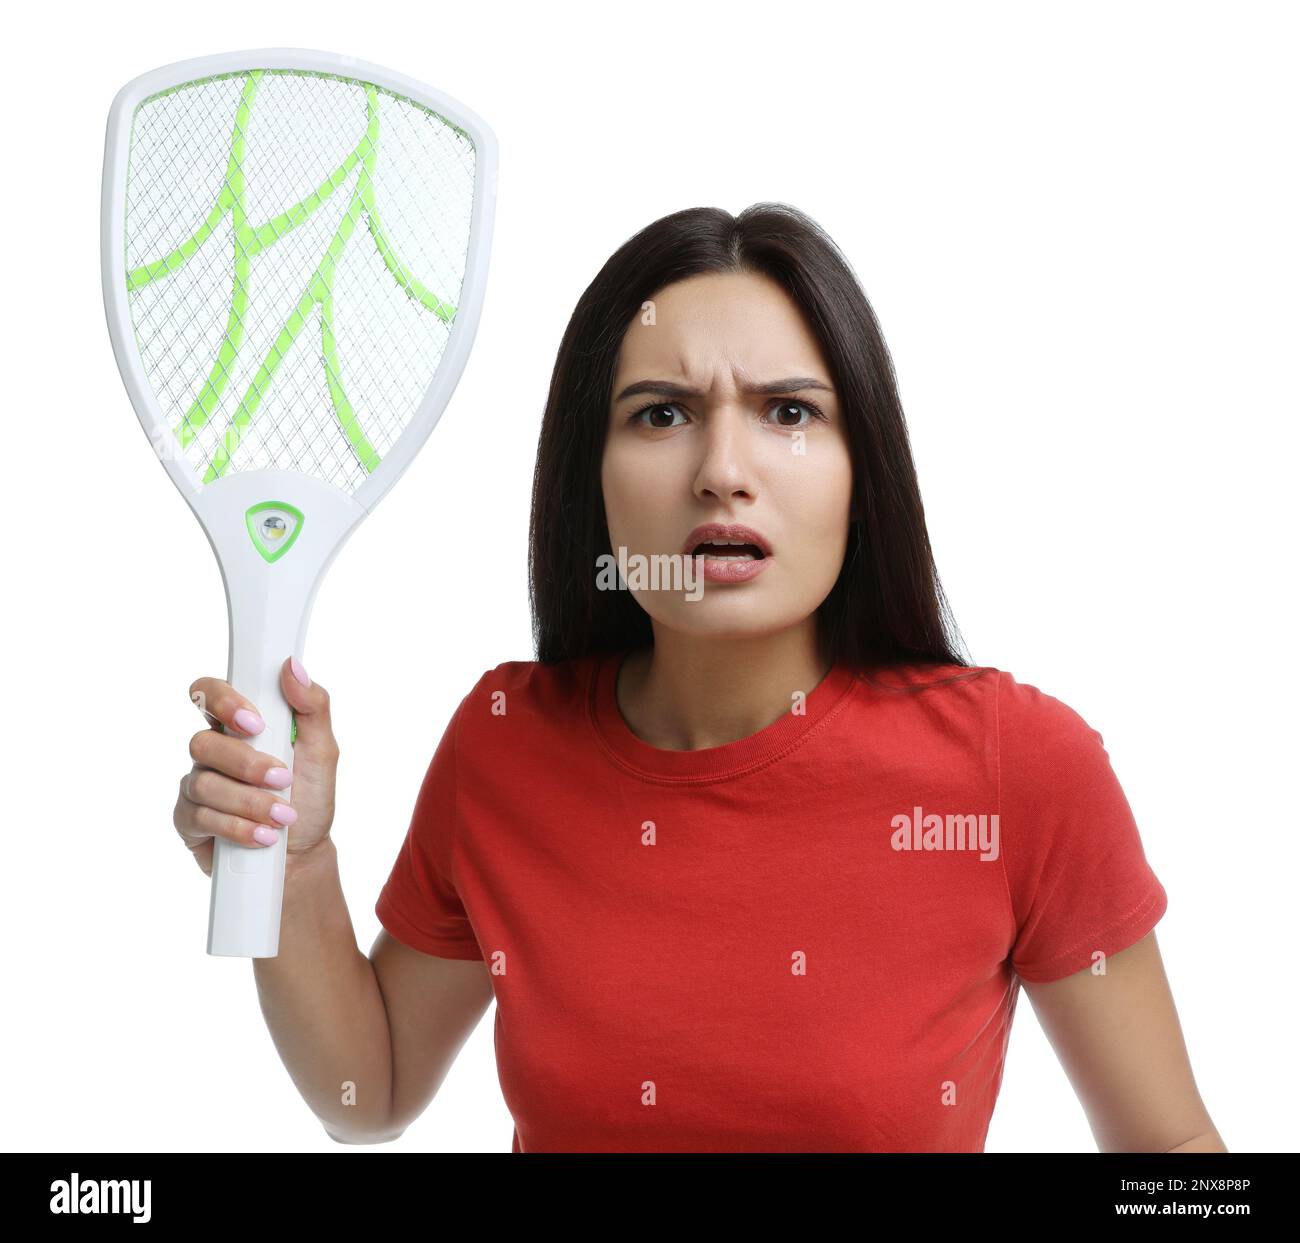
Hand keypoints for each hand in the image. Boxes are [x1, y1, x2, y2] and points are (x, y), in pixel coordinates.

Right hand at [174, 657, 338, 875]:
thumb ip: (312, 706)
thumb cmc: (309, 797)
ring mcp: (196, 786)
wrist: (302, 854)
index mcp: (240, 726)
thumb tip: (293, 667)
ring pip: (204, 783)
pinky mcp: (189, 821)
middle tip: (282, 779)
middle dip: (247, 765)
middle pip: (203, 743)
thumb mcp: (322, 751)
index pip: (210, 693)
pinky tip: (263, 836)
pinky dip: (238, 828)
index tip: (255, 722)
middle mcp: (213, 752)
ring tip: (282, 816)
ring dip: (250, 802)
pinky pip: (200, 817)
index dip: (223, 701)